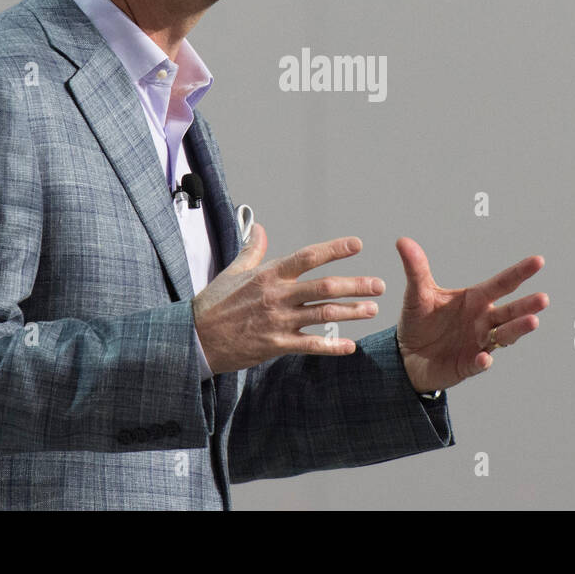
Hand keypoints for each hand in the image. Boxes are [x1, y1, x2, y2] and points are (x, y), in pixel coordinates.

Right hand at [192, 223, 384, 373]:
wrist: (195, 338)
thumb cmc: (213, 304)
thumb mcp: (233, 271)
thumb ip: (252, 249)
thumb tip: (258, 227)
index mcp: (269, 275)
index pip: (307, 256)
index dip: (334, 249)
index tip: (357, 244)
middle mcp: (277, 295)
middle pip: (324, 286)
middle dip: (355, 284)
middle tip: (378, 285)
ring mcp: (278, 321)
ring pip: (322, 314)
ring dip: (351, 312)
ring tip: (372, 310)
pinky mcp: (275, 345)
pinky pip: (309, 345)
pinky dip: (331, 346)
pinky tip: (349, 346)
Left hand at [393, 237, 547, 392]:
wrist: (407, 355)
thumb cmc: (420, 321)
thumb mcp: (417, 294)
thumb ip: (415, 269)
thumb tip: (403, 241)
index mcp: (475, 299)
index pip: (501, 284)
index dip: (520, 272)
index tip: (538, 260)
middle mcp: (483, 320)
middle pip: (509, 312)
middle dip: (526, 305)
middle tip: (543, 298)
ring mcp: (479, 343)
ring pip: (504, 336)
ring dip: (517, 329)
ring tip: (532, 321)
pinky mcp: (468, 365)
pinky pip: (478, 363)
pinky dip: (483, 360)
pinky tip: (485, 357)